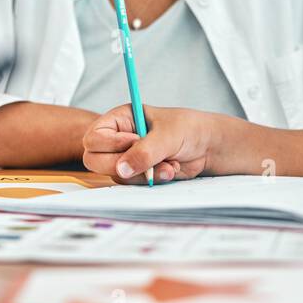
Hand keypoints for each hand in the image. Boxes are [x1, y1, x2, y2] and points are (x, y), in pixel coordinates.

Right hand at [82, 104, 222, 184]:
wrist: (208, 147)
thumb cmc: (189, 129)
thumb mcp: (167, 135)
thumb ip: (144, 151)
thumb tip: (121, 169)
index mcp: (121, 119)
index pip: (94, 136)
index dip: (109, 144)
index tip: (134, 141)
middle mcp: (119, 138)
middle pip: (95, 160)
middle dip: (122, 164)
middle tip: (146, 161)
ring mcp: (127, 157)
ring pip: (117, 174)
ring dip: (144, 173)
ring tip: (168, 163)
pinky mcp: (138, 173)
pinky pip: (133, 184)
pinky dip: (153, 180)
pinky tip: (170, 169)